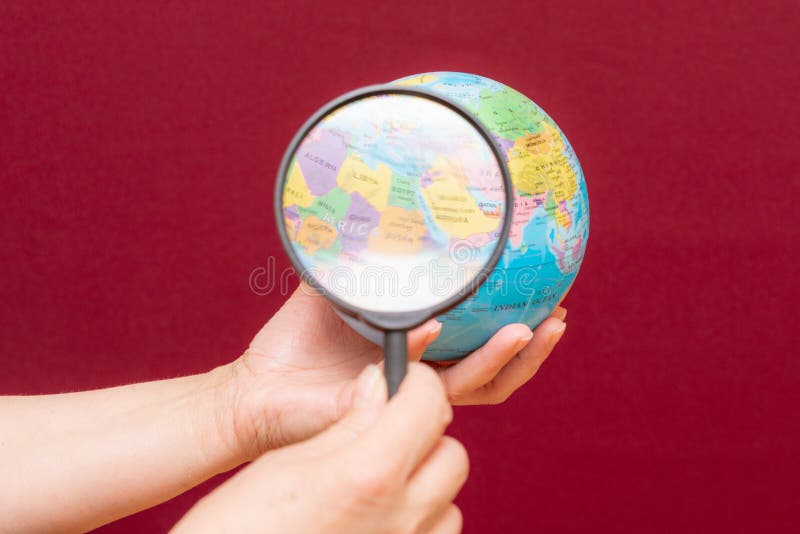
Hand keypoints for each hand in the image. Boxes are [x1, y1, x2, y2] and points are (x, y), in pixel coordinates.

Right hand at [174, 363, 466, 533]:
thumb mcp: (286, 466)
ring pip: (449, 503)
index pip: (428, 404)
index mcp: (370, 476)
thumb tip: (379, 386)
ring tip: (381, 483)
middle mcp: (401, 518)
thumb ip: (347, 424)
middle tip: (389, 433)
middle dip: (427, 437)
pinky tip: (383, 519)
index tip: (404, 382)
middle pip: (451, 455)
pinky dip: (421, 524)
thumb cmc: (240, 528)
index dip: (418, 383)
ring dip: (426, 485)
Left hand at [220, 284, 566, 456]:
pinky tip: (438, 327)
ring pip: (473, 386)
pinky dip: (427, 349)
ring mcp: (407, 397)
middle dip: (532, 351)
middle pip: (495, 374)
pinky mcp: (381, 410)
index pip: (483, 348)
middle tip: (560, 318)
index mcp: (423, 355)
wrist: (257, 389)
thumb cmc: (295, 345)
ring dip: (505, 359)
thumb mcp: (334, 289)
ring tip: (532, 330)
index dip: (521, 331)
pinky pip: (413, 379)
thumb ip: (355, 254)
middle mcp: (424, 379)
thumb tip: (366, 198)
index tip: (552, 298)